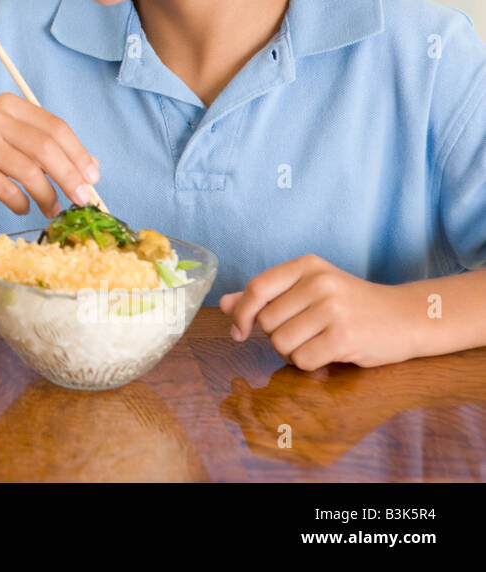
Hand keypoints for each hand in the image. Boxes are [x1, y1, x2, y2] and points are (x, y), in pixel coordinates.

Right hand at [0, 92, 99, 217]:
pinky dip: (20, 202)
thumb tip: (86, 167)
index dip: (78, 153)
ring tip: (53, 210)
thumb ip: (38, 143)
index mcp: (8, 104)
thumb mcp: (2, 134)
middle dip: (70, 176)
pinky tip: (22, 208)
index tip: (93, 176)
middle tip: (82, 198)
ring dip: (47, 195)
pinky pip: (5, 189)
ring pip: (28, 171)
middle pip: (46, 148)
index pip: (54, 127)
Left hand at [220, 254, 418, 369]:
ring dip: (292, 352)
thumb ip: (266, 296)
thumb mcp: (309, 290)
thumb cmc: (351, 304)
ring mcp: (333, 309)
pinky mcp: (345, 337)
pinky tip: (328, 353)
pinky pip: (302, 360)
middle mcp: (319, 283)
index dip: (241, 313)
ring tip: (316, 343)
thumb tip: (223, 304)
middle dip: (276, 336)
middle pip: (267, 322)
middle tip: (303, 334)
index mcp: (307, 266)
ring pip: (281, 343)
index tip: (238, 331)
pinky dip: (309, 364)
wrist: (406, 317)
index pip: (257, 287)